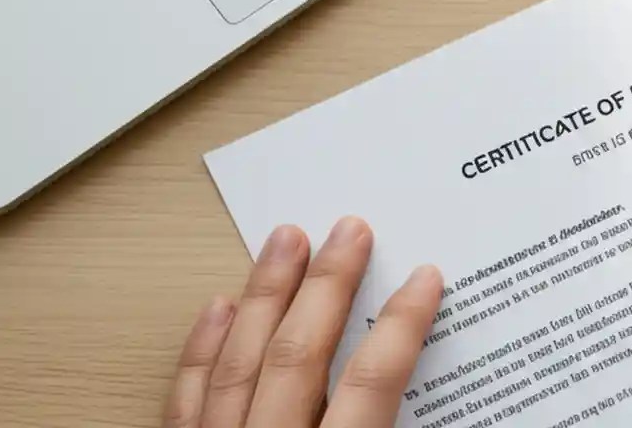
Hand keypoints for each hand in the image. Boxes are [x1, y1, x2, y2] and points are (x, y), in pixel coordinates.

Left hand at [163, 217, 441, 427]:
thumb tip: (445, 399)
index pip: (371, 384)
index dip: (401, 326)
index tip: (424, 279)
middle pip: (299, 356)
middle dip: (328, 286)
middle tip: (350, 231)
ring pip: (238, 364)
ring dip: (265, 295)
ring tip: (286, 241)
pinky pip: (187, 399)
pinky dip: (203, 351)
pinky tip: (219, 308)